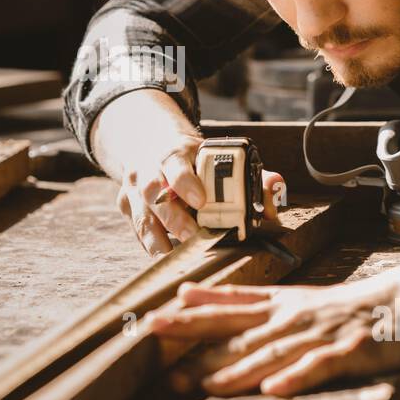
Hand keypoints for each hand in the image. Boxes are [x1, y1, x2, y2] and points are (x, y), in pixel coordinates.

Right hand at [91, 90, 283, 256]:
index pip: (174, 163)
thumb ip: (246, 172)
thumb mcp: (212, 154)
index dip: (185, 182)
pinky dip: (150, 245)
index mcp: (173, 152)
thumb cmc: (189, 156)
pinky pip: (137, 230)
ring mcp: (133, 189)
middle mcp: (147, 169)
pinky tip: (166, 256)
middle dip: (173, 218)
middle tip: (193, 237)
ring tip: (174, 258)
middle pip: (153, 193)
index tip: (201, 201)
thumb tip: (274, 186)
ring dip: (158, 239)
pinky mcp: (125, 206)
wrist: (147, 142)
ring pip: (141, 216)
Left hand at [146, 273, 399, 396]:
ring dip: (237, 370)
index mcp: (281, 305)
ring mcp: (321, 333)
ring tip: (205, 385)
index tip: (154, 318)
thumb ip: (244, 300)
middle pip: (239, 330)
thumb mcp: (292, 298)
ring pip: (272, 353)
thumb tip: (191, 293)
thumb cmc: (348, 305)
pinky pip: (320, 367)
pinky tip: (275, 390)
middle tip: (159, 344)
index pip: (229, 308)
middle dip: (197, 339)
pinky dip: (297, 377)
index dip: (191, 314)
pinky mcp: (350, 350)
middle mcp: (294, 316)